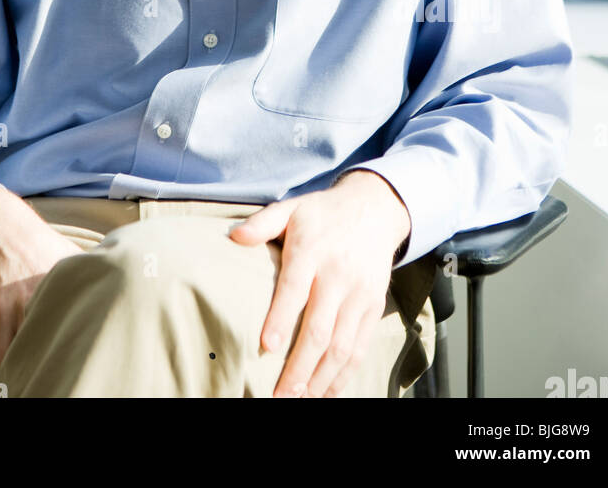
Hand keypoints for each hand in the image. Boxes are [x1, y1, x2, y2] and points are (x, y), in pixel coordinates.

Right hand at [0, 187, 80, 396]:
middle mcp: (26, 305)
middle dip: (41, 384)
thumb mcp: (71, 258)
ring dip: (12, 391)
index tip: (78, 382)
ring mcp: (0, 315)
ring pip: (3, 369)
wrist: (1, 233)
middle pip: (34, 358)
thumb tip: (131, 292)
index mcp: (54, 292)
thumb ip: (95, 279)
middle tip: (51, 395)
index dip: (72, 367)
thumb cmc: (44, 249)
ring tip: (25, 398)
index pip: (66, 338)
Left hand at [227, 171, 409, 397]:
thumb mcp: (292, 208)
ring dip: (320, 379)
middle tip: (280, 394)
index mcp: (312, 249)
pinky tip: (325, 392)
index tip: (266, 347)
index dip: (281, 319)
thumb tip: (233, 236)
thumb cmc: (322, 214)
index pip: (295, 288)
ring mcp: (359, 294)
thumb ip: (262, 223)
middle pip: (320, 329)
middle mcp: (338, 274)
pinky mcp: (374, 307)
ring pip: (341, 346)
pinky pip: (359, 348)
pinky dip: (343, 375)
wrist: (374, 208)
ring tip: (299, 399)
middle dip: (299, 367)